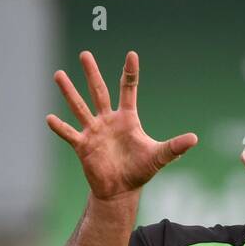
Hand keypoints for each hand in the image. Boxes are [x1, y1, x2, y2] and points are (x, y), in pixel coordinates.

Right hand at [47, 50, 197, 201]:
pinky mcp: (83, 146)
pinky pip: (69, 134)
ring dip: (69, 92)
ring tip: (59, 74)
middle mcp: (108, 120)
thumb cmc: (140, 171)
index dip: (130, 72)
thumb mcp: (159, 156)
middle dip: (92, 73)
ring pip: (79, 107)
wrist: (121, 191)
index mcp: (127, 118)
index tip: (132, 54)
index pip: (128, 89)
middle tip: (85, 54)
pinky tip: (49, 118)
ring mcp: (94, 131)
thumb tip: (194, 139)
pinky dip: (60, 127)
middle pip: (98, 91)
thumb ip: (174, 147)